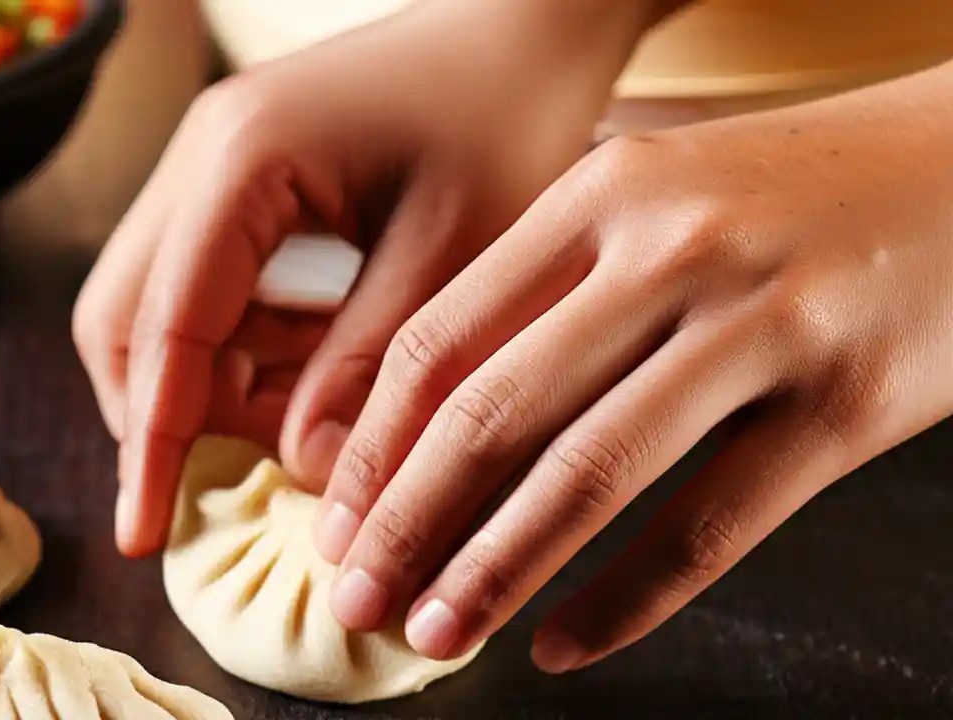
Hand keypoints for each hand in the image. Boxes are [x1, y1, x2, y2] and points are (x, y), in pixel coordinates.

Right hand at [73, 0, 661, 555]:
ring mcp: (214, 165)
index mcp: (241, 163)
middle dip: (168, 413)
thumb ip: (367, 369)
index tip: (141, 532)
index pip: (165, 329)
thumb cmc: (503, 116)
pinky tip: (320, 364)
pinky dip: (250, 347)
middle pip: (127, 318)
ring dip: (216, 384)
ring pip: (163, 308)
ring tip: (308, 418)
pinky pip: (211, 286)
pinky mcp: (243, 181)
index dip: (151, 442)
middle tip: (241, 477)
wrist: (524, 23)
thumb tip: (305, 475)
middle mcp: (202, 157)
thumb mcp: (447, 255)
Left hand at [315, 63, 952, 671]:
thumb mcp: (657, 195)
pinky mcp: (851, 400)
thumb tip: (434, 409)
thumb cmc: (793, 189)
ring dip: (493, 573)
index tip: (336, 521)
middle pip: (491, 413)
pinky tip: (565, 645)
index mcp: (598, 194)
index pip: (442, 340)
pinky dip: (624, 604)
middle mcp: (668, 248)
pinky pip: (711, 529)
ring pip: (588, 477)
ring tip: (433, 635)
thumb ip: (552, 283)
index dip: (373, 446)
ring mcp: (762, 322)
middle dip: (405, 524)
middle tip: (356, 599)